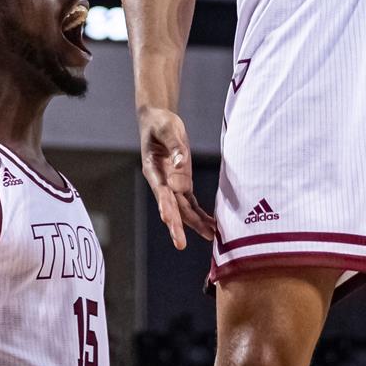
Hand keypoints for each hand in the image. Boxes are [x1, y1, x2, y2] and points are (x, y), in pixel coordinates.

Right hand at [139, 107, 216, 249]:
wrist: (158, 121)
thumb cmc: (160, 124)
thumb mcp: (167, 129)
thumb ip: (174, 146)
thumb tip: (181, 163)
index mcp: (153, 170)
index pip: (160, 191)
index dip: (164, 206)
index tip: (168, 220)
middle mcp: (162, 183)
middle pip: (170, 207)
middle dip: (176, 226)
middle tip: (180, 244)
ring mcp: (173, 185)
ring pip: (184, 210)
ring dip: (195, 224)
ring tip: (210, 237)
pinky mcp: (182, 184)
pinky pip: (192, 204)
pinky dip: (201, 215)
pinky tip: (212, 227)